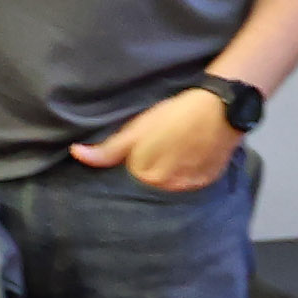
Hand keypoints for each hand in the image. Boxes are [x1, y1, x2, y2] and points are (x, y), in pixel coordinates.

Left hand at [67, 88, 241, 192]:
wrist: (221, 108)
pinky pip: (191, 186)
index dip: (130, 168)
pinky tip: (189, 160)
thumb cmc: (174, 114)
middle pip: (149, 188)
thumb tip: (76, 154)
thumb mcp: (137, 129)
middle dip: (149, 176)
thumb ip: (108, 149)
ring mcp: (189, 189)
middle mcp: (167, 189)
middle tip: (157, 153)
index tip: (135, 157)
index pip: (128, 183)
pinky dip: (187, 176)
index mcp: (146, 177)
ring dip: (168, 178)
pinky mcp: (208, 183)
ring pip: (170, 188)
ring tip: (173, 156)